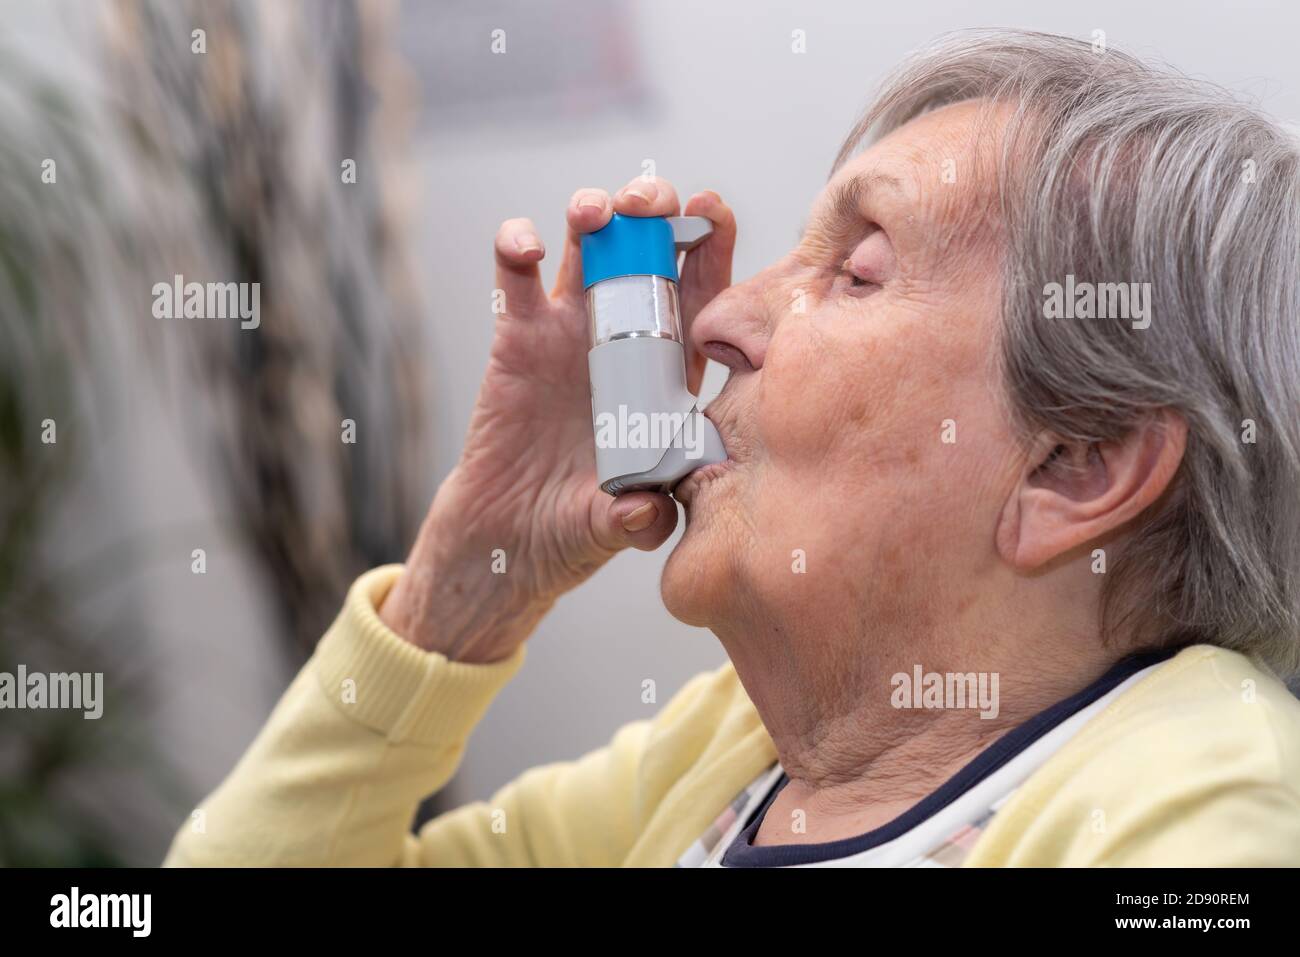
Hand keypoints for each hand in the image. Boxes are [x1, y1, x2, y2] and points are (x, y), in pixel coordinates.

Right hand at [379, 177, 735, 661]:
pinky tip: (526, 246)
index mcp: (668, 370)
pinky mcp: (518, 336)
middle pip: (649, 250)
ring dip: (593, 214)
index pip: (700, 294)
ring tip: (595, 214)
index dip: (710, 246)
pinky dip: (518, 246)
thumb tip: (647, 512)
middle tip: (652, 202)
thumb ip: (638, 518)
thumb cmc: (581, 524)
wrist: (513, 535)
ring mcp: (570, 330)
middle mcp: (625, 338)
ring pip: (587, 248)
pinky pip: (516, 278)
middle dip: (654, 211)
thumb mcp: (619, 525)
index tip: (712, 209)